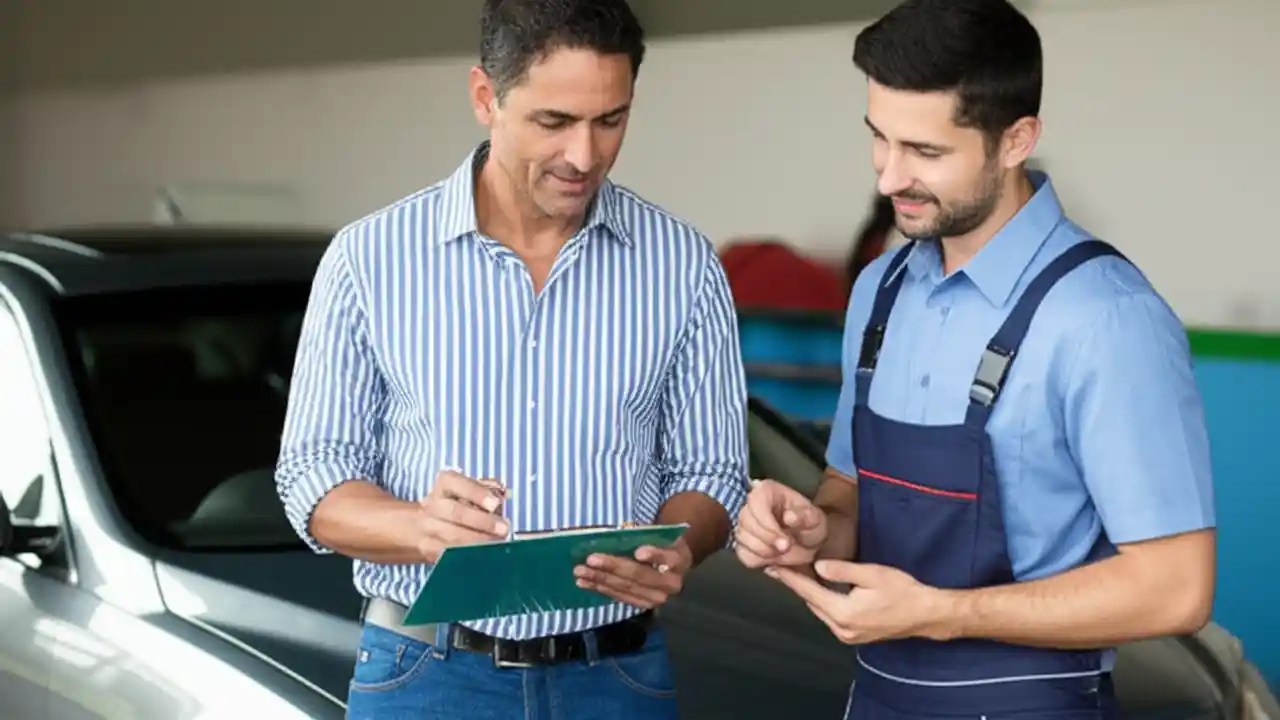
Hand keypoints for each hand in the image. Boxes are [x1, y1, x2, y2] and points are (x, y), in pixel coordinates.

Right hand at [415, 469, 509, 562]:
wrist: (426, 526)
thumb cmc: (459, 504)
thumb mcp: (472, 491)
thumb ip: (489, 489)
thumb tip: (503, 492)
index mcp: (445, 484)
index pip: (458, 484)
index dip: (477, 493)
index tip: (495, 503)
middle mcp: (433, 504)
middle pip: (456, 513)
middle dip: (483, 522)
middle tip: (504, 529)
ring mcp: (428, 527)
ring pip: (452, 537)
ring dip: (479, 542)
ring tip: (498, 544)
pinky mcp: (427, 548)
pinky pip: (448, 554)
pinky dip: (467, 555)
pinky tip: (483, 556)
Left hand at [574, 536, 693, 609]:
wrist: (674, 565)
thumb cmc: (661, 543)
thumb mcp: (659, 535)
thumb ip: (642, 535)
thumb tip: (618, 532)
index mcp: (678, 560)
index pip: (668, 558)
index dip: (654, 555)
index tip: (638, 552)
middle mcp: (671, 583)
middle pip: (640, 575)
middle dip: (613, 567)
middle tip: (590, 559)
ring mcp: (657, 598)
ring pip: (626, 588)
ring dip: (600, 580)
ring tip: (580, 572)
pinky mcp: (643, 605)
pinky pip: (620, 597)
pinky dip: (601, 589)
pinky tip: (585, 583)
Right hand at [734, 479, 827, 568]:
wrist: (808, 544)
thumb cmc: (809, 526)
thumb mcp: (815, 519)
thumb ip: (804, 516)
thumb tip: (789, 518)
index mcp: (766, 492)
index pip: (756, 502)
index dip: (768, 524)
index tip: (785, 541)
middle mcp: (751, 505)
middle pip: (746, 522)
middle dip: (767, 540)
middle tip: (786, 548)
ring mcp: (744, 525)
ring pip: (743, 539)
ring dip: (764, 551)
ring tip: (782, 552)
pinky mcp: (742, 543)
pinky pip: (743, 554)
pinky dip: (758, 560)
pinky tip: (773, 557)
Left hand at [765, 561, 952, 644]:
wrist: (925, 614)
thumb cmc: (903, 591)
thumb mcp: (872, 574)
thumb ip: (842, 570)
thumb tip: (818, 566)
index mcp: (843, 613)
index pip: (808, 592)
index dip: (790, 578)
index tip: (773, 567)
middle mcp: (841, 628)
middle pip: (811, 602)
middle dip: (796, 584)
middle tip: (780, 566)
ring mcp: (847, 635)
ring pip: (820, 610)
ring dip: (809, 593)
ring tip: (795, 574)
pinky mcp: (854, 635)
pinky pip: (830, 616)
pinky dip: (822, 601)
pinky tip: (818, 588)